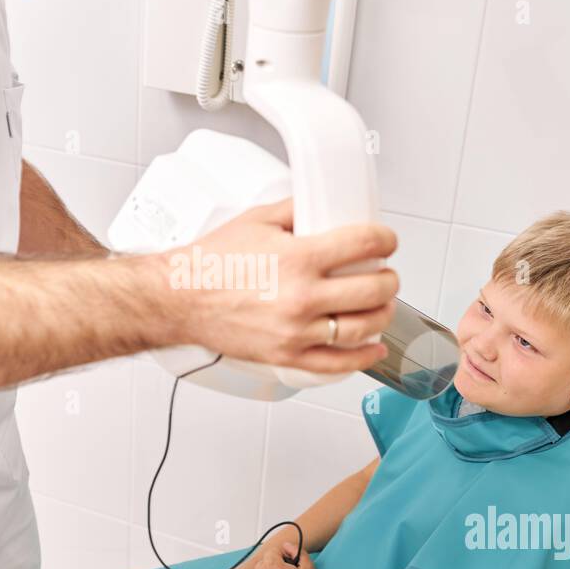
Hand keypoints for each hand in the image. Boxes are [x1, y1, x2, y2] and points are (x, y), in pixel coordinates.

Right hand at [165, 198, 399, 375]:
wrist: (180, 298)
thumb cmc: (213, 262)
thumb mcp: (257, 220)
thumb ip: (297, 209)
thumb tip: (324, 204)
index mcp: (298, 258)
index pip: (365, 244)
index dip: (386, 240)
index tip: (386, 241)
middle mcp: (302, 296)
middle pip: (374, 289)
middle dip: (389, 278)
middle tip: (386, 273)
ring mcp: (297, 331)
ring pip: (363, 327)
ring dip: (383, 313)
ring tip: (382, 304)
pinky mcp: (287, 356)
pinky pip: (338, 364)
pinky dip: (364, 357)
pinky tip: (373, 347)